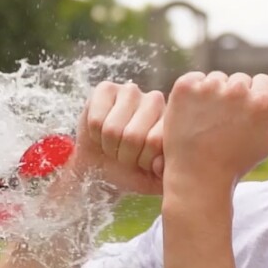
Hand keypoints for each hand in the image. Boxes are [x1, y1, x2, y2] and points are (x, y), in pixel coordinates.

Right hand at [67, 81, 165, 195]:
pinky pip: (96, 120)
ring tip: (114, 145)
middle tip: (125, 155)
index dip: (144, 160)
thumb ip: (165, 172)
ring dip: (109, 145)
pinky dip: (94, 134)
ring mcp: (131, 91)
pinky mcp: (105, 88)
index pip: (156, 142)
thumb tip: (159, 163)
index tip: (143, 163)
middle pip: (133, 136)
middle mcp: (156, 100)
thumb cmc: (133, 170)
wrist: (102, 167)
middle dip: (125, 155)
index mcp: (173, 121)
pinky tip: (100, 132)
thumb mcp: (154, 179)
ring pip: (112, 129)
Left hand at [161, 72, 267, 186]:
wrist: (198, 175)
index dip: (257, 101)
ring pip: (218, 78)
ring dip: (215, 93)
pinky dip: (194, 91)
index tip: (246, 121)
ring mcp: (208, 87)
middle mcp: (236, 90)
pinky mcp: (185, 88)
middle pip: (241, 79)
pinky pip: (195, 78)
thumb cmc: (238, 159)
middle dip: (237, 96)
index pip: (265, 81)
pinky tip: (195, 114)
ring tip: (210, 122)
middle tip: (227, 125)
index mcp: (261, 101)